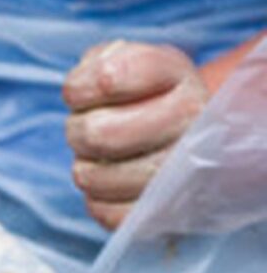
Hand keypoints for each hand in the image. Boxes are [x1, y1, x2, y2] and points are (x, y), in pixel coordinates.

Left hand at [63, 41, 207, 229]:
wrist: (192, 136)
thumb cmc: (145, 97)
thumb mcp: (128, 62)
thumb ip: (100, 61)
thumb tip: (84, 83)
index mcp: (175, 74)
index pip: (107, 78)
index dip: (80, 87)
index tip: (83, 92)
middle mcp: (190, 119)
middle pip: (96, 134)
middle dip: (78, 130)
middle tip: (90, 128)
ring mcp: (183, 170)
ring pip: (93, 177)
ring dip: (86, 167)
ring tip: (104, 156)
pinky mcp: (166, 211)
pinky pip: (104, 211)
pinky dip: (98, 198)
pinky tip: (115, 181)